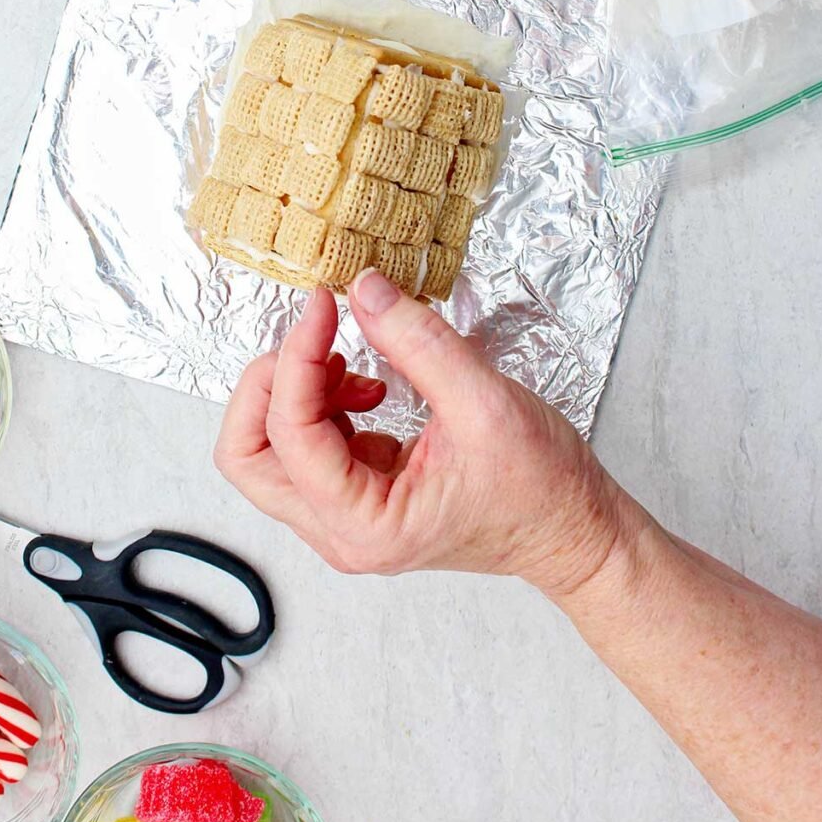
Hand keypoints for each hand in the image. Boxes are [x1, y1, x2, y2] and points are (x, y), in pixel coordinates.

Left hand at [215, 270, 628, 596]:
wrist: (573, 531)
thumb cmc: (540, 488)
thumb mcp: (484, 403)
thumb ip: (417, 342)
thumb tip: (362, 290)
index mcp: (364, 524)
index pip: (287, 435)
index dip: (295, 359)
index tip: (323, 306)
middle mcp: (340, 530)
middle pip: (248, 455)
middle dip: (271, 383)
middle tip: (316, 334)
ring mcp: (344, 515)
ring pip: (270, 447)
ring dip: (297, 389)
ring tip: (354, 363)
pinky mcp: (356, 493)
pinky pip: (307, 442)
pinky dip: (322, 401)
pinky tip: (369, 384)